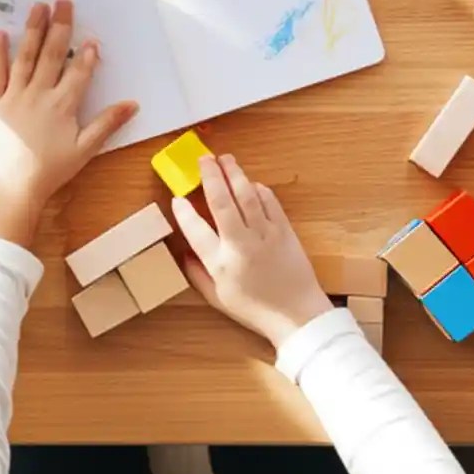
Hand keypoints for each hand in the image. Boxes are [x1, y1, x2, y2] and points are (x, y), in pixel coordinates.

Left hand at [0, 0, 137, 246]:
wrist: (13, 185)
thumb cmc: (51, 170)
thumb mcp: (84, 150)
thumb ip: (107, 124)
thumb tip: (132, 104)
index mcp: (63, 105)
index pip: (78, 73)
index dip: (87, 56)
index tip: (92, 39)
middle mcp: (39, 94)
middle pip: (52, 55)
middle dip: (60, 27)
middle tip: (64, 2)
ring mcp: (15, 96)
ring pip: (25, 57)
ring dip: (33, 30)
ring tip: (38, 7)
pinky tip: (1, 34)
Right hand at [173, 154, 332, 347]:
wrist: (296, 314)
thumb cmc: (255, 309)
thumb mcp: (218, 297)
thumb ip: (197, 274)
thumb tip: (182, 253)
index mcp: (221, 264)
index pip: (195, 230)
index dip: (184, 212)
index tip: (177, 198)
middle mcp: (241, 245)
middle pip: (221, 202)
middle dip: (210, 176)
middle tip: (203, 159)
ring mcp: (265, 235)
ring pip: (246, 195)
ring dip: (234, 173)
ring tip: (225, 159)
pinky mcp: (284, 230)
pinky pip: (269, 201)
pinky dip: (258, 189)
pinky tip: (249, 183)